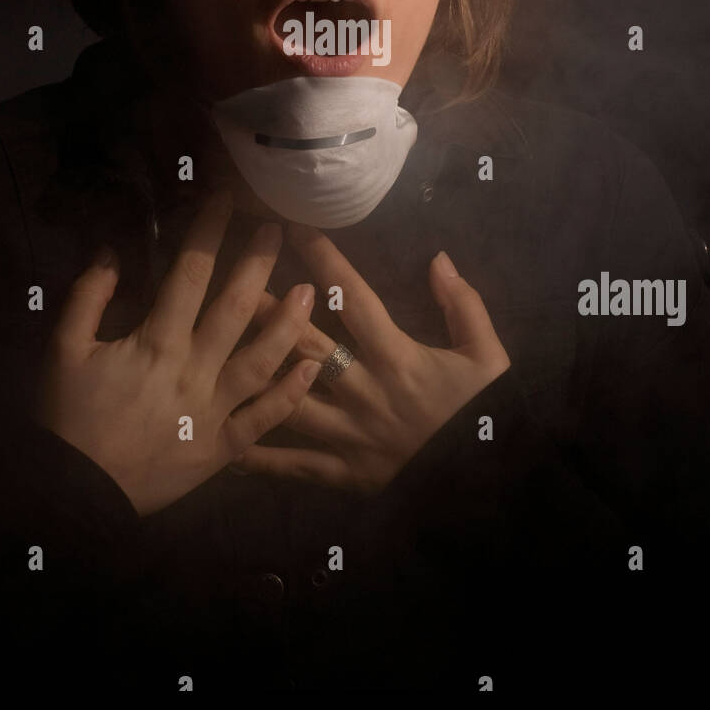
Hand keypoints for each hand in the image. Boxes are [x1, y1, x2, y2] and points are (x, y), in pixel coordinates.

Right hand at [34, 190, 320, 515]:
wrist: (75, 494)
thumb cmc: (68, 418)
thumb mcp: (63, 351)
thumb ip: (87, 298)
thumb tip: (112, 251)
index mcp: (155, 342)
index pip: (189, 273)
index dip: (210, 230)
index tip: (227, 198)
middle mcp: (192, 369)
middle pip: (236, 307)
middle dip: (260, 263)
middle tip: (279, 229)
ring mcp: (213, 410)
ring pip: (263, 360)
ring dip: (289, 323)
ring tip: (312, 291)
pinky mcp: (223, 447)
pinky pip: (264, 418)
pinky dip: (291, 393)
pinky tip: (313, 368)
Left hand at [230, 224, 510, 496]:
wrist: (490, 480)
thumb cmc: (484, 413)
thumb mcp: (489, 357)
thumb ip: (464, 306)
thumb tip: (438, 259)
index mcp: (399, 358)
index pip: (355, 299)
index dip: (324, 261)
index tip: (295, 229)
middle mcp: (366, 393)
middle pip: (307, 346)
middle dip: (268, 312)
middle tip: (233, 282)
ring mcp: (352, 436)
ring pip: (291, 401)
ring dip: (255, 375)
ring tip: (219, 353)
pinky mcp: (347, 475)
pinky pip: (296, 466)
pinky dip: (261, 457)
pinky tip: (227, 443)